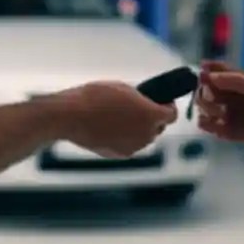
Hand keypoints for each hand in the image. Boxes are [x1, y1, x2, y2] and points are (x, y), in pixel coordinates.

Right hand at [58, 81, 178, 158]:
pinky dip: (126, 138)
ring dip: (139, 129)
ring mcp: (133, 147)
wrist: (71, 116)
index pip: (172, 115)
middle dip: (153, 118)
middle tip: (138, 107)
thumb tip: (146, 104)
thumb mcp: (124, 88)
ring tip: (121, 117)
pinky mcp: (119, 155)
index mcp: (151, 116)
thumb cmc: (96, 96)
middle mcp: (146, 135)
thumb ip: (141, 99)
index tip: (159, 100)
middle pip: (158, 128)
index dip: (167, 106)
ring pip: (144, 138)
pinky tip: (111, 127)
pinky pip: (130, 145)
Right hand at [196, 61, 243, 152]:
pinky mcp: (219, 127)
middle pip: (200, 88)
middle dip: (204, 93)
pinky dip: (206, 122)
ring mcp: (219, 109)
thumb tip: (208, 75)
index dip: (204, 71)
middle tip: (216, 99)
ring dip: (207, 108)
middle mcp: (221, 92)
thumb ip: (233, 79)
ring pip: (199, 105)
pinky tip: (219, 123)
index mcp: (229, 78)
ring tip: (222, 113)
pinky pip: (202, 123)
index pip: (209, 69)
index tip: (205, 75)